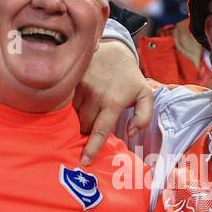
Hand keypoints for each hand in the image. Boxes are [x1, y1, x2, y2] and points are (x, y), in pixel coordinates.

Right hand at [74, 38, 153, 164]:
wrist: (113, 50)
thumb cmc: (130, 77)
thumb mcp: (145, 95)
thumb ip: (144, 116)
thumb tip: (131, 132)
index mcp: (113, 102)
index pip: (100, 130)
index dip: (92, 147)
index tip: (85, 161)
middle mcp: (95, 96)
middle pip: (84, 125)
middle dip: (87, 131)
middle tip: (92, 128)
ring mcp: (81, 87)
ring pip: (74, 115)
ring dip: (78, 119)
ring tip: (86, 114)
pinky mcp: (71, 81)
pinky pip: (66, 102)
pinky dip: (69, 108)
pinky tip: (75, 107)